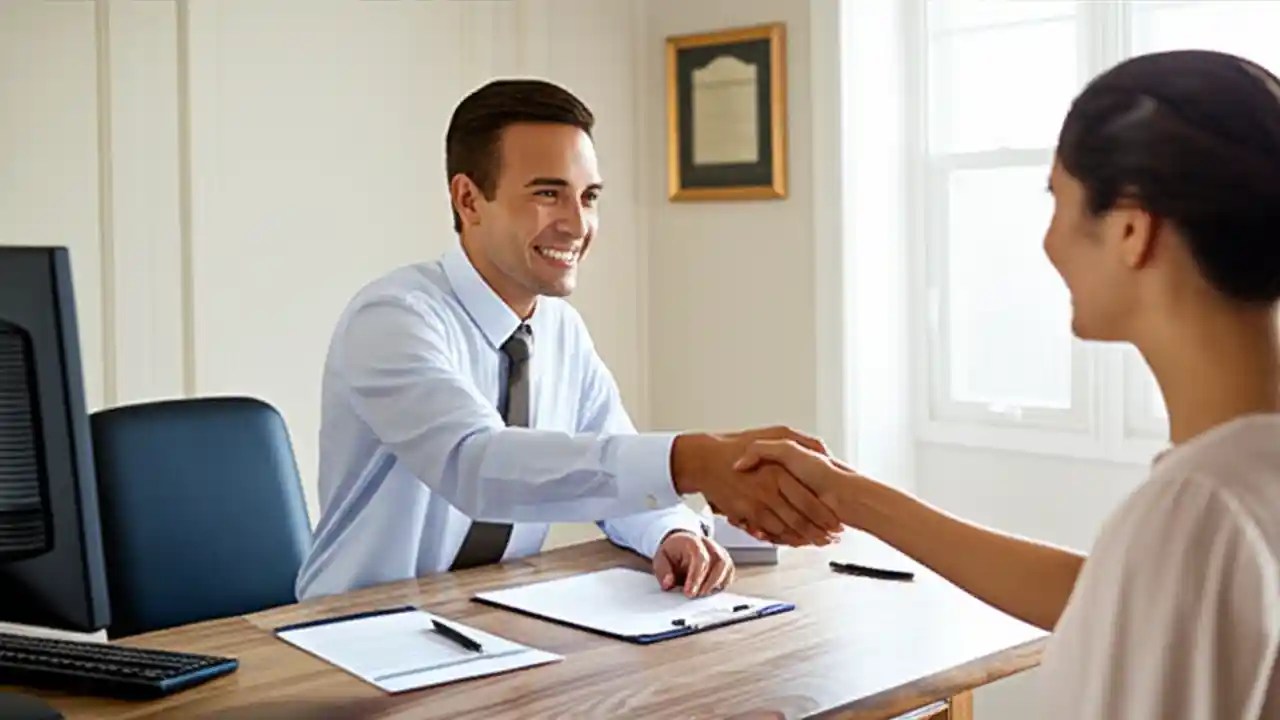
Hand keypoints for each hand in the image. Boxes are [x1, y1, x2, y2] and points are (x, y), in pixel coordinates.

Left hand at [653, 530, 734, 597]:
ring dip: (716, 584)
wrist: (681, 546)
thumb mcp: (660, 559)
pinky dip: (722, 584)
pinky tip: (710, 591)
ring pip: (727, 566)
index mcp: (692, 541)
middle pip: (718, 561)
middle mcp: (709, 544)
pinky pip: (730, 573)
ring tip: (702, 594)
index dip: (696, 576)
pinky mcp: (726, 562)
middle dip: (708, 582)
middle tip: (696, 596)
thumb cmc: (672, 553)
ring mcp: (719, 552)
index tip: (689, 593)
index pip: (700, 557)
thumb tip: (668, 583)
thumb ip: (663, 571)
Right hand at [671, 427, 841, 546]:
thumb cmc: (737, 446)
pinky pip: (769, 532)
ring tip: (818, 543)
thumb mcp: (772, 433)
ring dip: (804, 539)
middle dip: (819, 533)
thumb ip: (800, 440)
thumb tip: (823, 449)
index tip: (837, 523)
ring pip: (786, 529)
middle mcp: (770, 489)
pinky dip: (782, 539)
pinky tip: (793, 541)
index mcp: (780, 471)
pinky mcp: (746, 513)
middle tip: (831, 539)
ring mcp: (757, 503)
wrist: (706, 460)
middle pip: (801, 519)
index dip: (826, 516)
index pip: (810, 501)